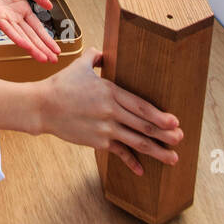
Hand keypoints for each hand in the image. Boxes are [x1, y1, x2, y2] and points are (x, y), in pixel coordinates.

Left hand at [0, 0, 58, 61]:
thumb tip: (50, 6)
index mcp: (21, 8)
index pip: (37, 27)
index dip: (46, 38)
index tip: (56, 49)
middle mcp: (14, 15)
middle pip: (31, 35)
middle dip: (43, 48)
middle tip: (53, 60)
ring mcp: (5, 17)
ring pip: (21, 36)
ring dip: (32, 47)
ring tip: (43, 58)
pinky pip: (7, 29)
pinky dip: (17, 37)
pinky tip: (26, 46)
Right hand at [37, 48, 182, 175]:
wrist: (42, 107)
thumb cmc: (61, 84)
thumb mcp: (80, 65)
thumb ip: (96, 57)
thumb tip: (103, 53)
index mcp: (111, 92)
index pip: (141, 105)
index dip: (160, 115)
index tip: (175, 122)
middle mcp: (111, 111)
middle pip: (144, 125)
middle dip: (165, 134)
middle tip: (181, 139)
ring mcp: (105, 128)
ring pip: (136, 141)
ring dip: (157, 151)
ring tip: (173, 158)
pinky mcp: (97, 141)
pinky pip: (119, 152)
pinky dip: (131, 161)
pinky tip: (142, 170)